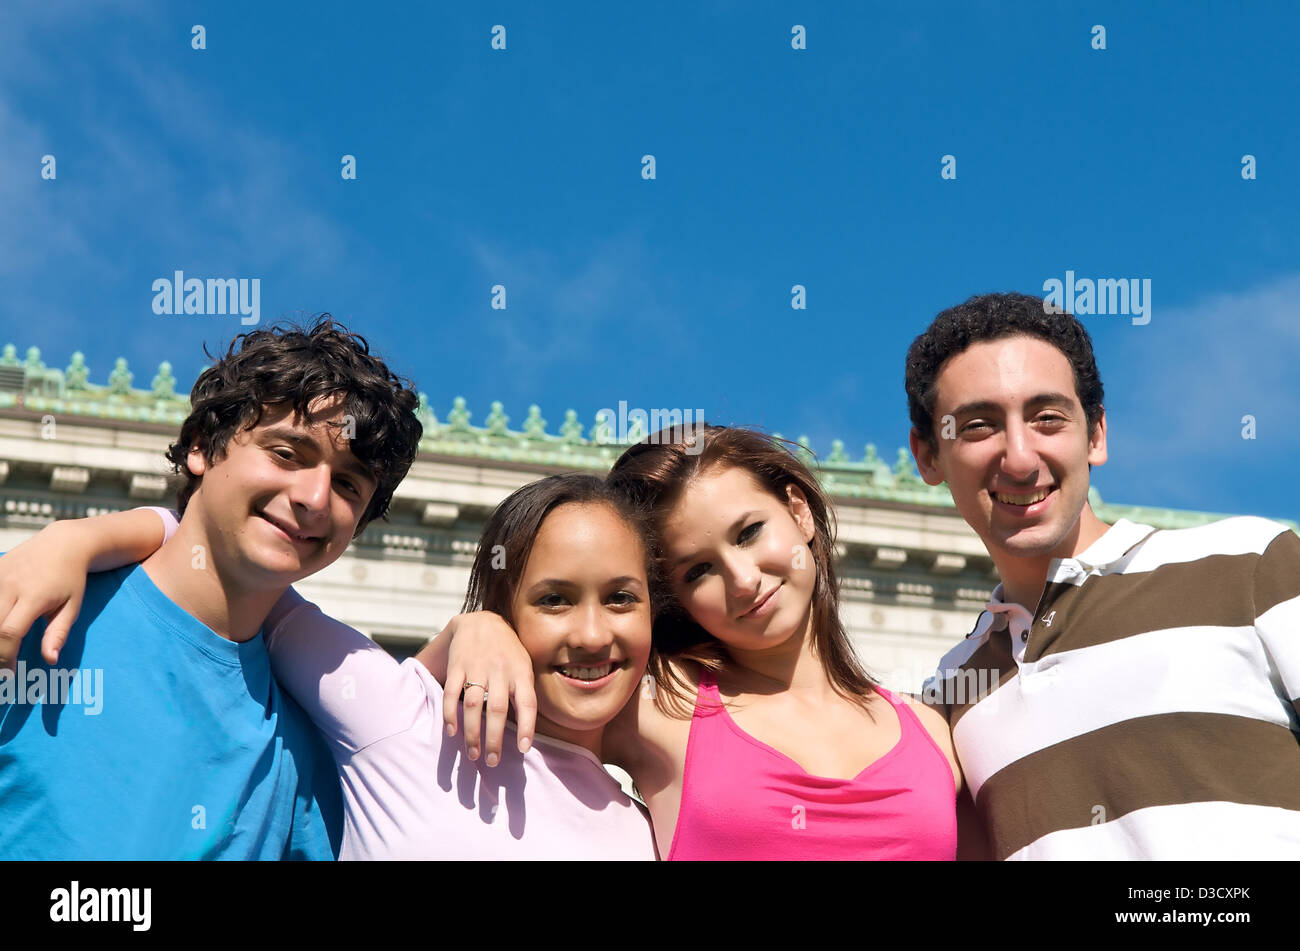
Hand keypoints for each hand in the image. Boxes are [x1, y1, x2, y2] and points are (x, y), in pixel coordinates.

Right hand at [0, 521, 90, 670]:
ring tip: (0, 648)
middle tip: (0, 667)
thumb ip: (58, 633)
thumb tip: (49, 660)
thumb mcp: (72, 606)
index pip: (10, 633)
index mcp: (34, 596)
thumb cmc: (70, 579)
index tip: (9, 673)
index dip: (5, 657)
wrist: (62, 544)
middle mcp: (10, 585)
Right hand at [434, 611, 537, 765]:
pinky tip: (452, 732)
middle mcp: (499, 670)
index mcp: (521, 672)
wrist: (481, 621)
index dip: (527, 726)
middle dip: (495, 738)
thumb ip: (525, 692)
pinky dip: (449, 713)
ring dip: (472, 732)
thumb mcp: (525, 665)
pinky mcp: (457, 666)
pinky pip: (451, 692)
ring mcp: (477, 668)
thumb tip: (527, 730)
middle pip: (497, 709)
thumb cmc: (508, 651)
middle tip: (492, 761)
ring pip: (473, 704)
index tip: (523, 749)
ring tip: (473, 754)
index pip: (527, 702)